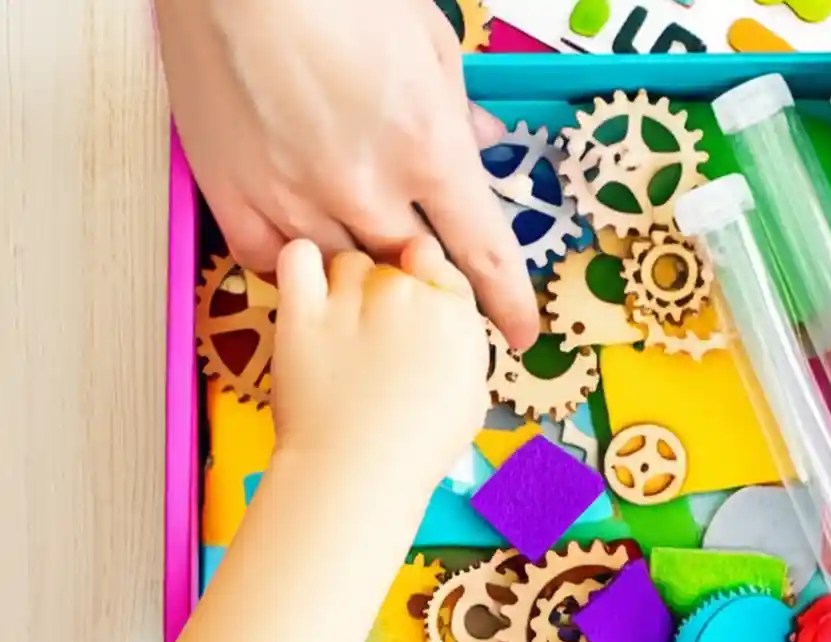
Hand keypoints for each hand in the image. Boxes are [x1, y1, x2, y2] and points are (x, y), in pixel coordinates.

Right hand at [156, 0, 538, 348]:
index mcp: (426, 149)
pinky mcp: (231, 194)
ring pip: (345, 276)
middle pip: (415, 274)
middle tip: (430, 267)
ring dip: (365, 271)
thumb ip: (459, 106)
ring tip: (365, 249)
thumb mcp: (429, 40)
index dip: (508, 304)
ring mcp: (293, 197)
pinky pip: (271, 263)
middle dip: (431, 279)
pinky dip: (297, 265)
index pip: (484, 255)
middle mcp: (365, 188)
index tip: (520, 332)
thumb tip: (482, 137)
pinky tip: (307, 247)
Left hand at [270, 239, 488, 477]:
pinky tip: (304, 290)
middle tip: (374, 338)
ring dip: (345, 285)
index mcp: (455, 315)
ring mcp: (354, 297)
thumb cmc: (420, 449)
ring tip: (337, 329)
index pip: (442, 271)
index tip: (413, 320)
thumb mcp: (472, 399)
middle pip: (396, 265)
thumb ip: (466, 346)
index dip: (427, 291)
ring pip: (350, 261)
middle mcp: (408, 293)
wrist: (356, 472)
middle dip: (387, 293)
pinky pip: (299, 256)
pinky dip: (299, 266)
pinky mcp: (302, 308)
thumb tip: (451, 317)